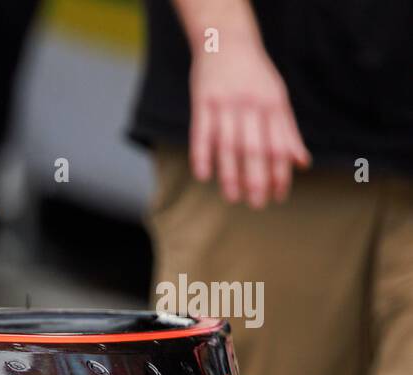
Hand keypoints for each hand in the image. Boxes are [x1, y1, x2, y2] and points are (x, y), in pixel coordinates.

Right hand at [188, 40, 310, 206]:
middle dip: (258, 178)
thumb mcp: (277, 99)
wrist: (227, 41)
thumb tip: (302, 163)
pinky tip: (204, 176)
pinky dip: (202, 155)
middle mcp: (251, 105)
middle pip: (255, 148)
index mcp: (273, 105)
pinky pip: (201, 132)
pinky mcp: (202, 102)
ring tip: (232, 197)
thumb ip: (288, 132)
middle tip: (258, 204)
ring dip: (230, 173)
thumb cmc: (255, 76)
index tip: (278, 196)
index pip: (279, 145)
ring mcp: (226, 103)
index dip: (280, 173)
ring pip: (229, 144)